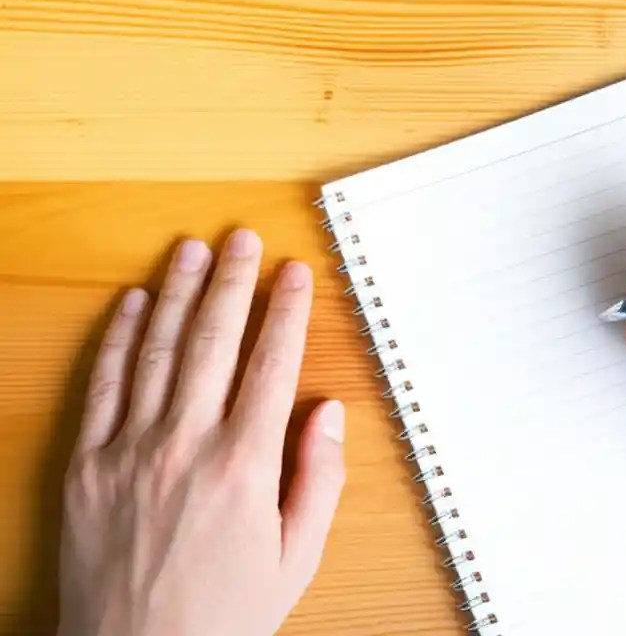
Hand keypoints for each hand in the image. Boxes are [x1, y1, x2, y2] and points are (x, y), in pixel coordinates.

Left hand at [58, 230, 344, 635]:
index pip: (271, 365)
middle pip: (212, 342)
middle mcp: (185, 446)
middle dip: (232, 283)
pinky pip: (103, 385)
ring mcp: (129, 450)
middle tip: (243, 241)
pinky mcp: (86, 464)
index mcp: (244, 466)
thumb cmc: (223, 615)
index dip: (286, 312)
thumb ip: (318, 479)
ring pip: (155, 351)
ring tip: (192, 250)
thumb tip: (326, 412)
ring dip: (176, 293)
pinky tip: (132, 304)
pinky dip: (117, 338)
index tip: (296, 275)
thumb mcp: (296, 557)